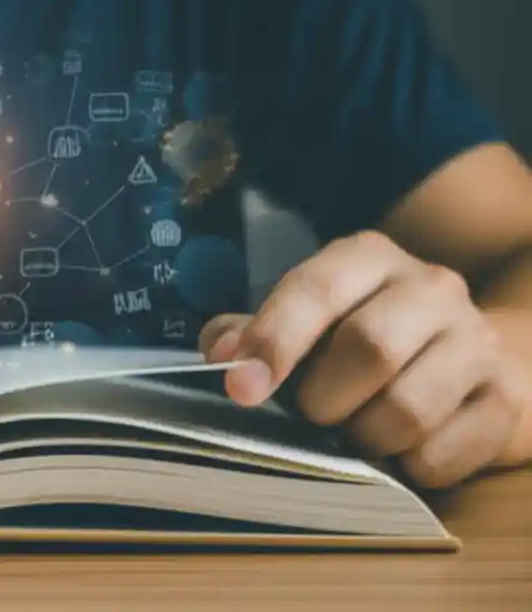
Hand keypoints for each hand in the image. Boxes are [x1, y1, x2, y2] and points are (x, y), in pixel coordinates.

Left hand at [200, 230, 525, 487]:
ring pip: (408, 408)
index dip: (274, 340)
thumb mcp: (304, 320)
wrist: (466, 353)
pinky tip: (399, 450)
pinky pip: (442, 453)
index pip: (316, 289)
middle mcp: (430, 286)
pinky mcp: (505, 395)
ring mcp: (477, 339)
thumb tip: (222, 353)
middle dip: (322, 399)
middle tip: (310, 416)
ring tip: (354, 433)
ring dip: (364, 438)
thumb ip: (252, 332)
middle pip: (370, 347)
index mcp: (367, 259)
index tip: (241, 389)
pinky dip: (405, 466)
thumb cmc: (360, 335)